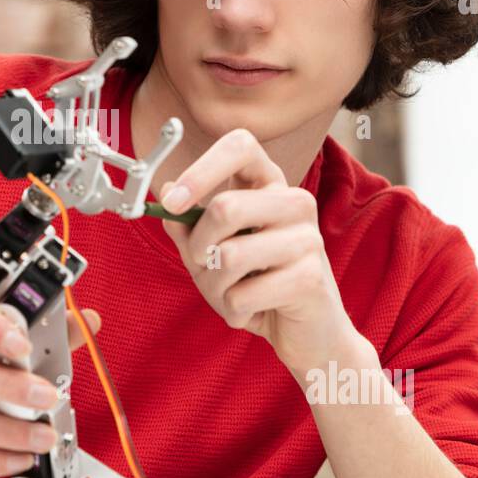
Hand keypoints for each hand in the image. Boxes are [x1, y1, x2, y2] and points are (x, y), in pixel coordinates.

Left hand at [156, 128, 358, 375]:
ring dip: (214, 287)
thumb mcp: (212, 250)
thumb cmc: (256, 283)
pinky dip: (233, 310)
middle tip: (204, 265)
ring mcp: (307, 238)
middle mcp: (294, 202)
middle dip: (198, 247)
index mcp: (270, 184)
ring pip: (229, 256)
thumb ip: (188, 223)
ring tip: (231, 294)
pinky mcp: (311, 277)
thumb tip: (167, 193)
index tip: (173, 202)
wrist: (307, 332)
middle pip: (225, 207)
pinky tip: (252, 311)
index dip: (201, 170)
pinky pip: (243, 294)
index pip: (240, 146)